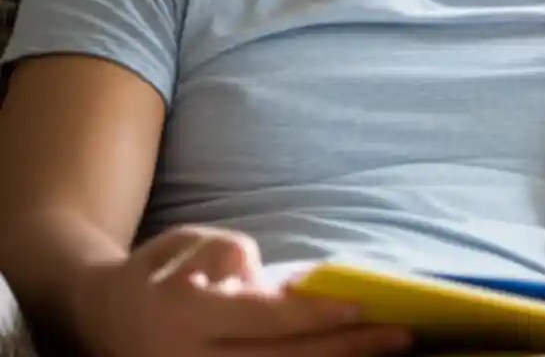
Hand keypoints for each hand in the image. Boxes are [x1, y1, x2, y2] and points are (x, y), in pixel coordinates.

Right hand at [73, 225, 413, 356]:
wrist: (95, 315)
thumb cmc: (159, 272)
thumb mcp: (192, 246)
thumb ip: (239, 261)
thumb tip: (296, 290)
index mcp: (183, 315)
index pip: (263, 320)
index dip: (316, 316)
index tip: (364, 308)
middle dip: (347, 350)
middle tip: (401, 336)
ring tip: (383, 353)